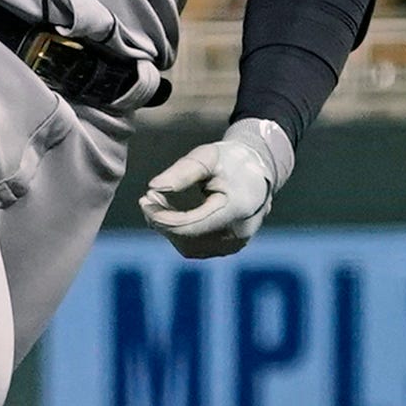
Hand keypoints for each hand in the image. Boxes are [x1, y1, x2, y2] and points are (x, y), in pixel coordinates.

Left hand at [139, 120, 291, 258]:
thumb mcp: (207, 157)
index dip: (161, 216)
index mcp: (235, 210)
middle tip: (149, 197)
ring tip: (160, 202)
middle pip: (186, 238)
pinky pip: (195, 247)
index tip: (146, 198)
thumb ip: (182, 171)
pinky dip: (179, 233)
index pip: (188, 226)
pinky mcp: (228, 249)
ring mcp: (234, 245)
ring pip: (188, 246)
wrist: (259, 172)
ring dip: (168, 227)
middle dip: (162, 220)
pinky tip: (172, 213)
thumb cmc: (231, 160)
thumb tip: (153, 187)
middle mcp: (238, 234)